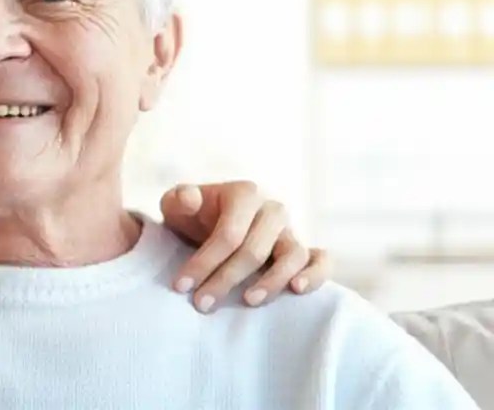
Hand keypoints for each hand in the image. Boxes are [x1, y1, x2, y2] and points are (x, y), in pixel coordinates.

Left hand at [160, 181, 330, 312]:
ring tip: (249, 301)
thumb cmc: (193, 215)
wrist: (211, 221)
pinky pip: (321, 261)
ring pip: (292, 256)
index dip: (204, 262)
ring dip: (272, 282)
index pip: (228, 234)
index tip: (181, 286)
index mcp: (244, 194)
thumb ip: (180, 199)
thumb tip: (190, 199)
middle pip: (255, 250)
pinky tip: (298, 290)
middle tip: (202, 304)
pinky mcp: (304, 249)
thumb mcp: (178, 204)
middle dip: (225, 279)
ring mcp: (291, 230)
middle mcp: (272, 209)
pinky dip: (316, 274)